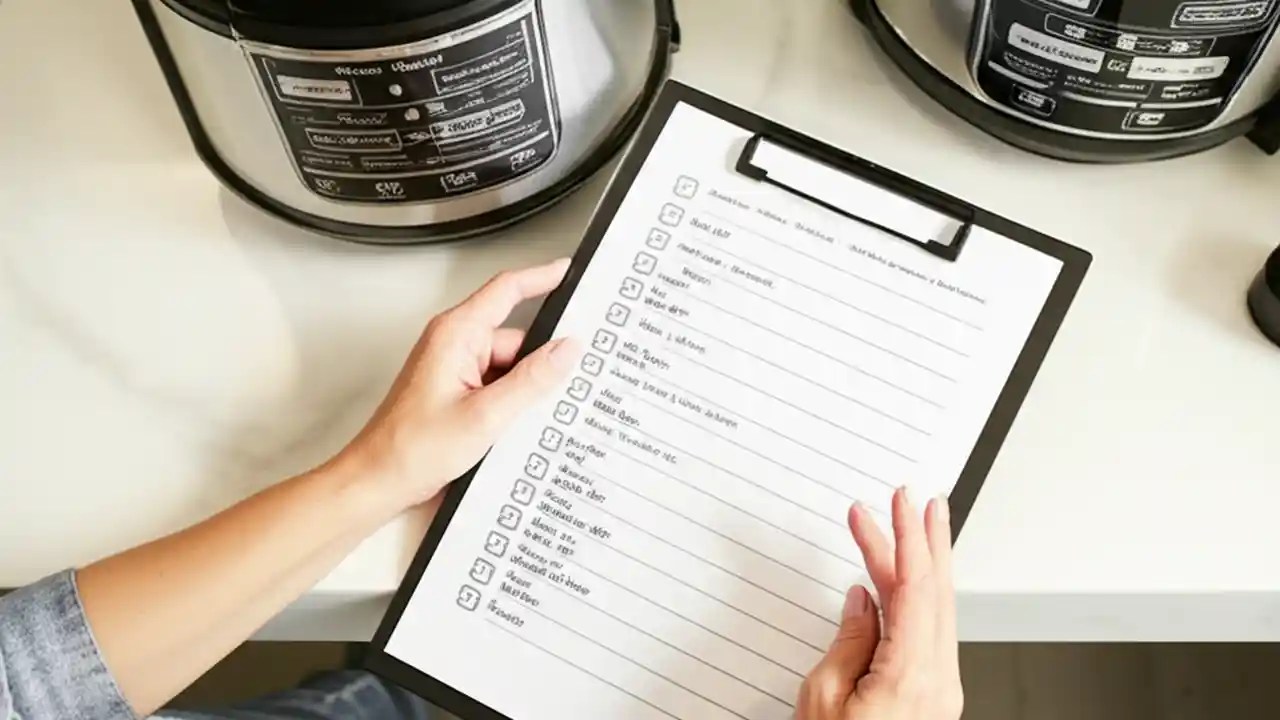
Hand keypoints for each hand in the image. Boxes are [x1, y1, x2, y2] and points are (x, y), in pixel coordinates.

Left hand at [334, 259, 579, 511]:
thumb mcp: (486, 416)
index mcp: (456, 334)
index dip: (543, 277)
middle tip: (566, 380)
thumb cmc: (411, 449)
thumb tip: (567, 350)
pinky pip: (498, 386)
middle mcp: (455, 345)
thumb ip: (532, 380)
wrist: (378, 482)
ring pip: (510, 367)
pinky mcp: (458, 392)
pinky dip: (512, 402)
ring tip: (523, 419)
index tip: (572, 273)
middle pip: (516, 338)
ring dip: (525, 388)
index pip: (507, 290)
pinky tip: (515, 426)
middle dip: (542, 360)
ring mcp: (456, 369)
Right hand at [798, 489, 962, 719]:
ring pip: (935, 611)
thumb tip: (865, 600)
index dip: (907, 538)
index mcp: (913, 675)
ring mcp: (938, 691)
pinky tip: (893, 586)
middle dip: (925, 540)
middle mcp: (937, 681)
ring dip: (920, 565)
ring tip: (906, 527)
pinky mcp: (930, 700)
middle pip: (936, 593)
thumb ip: (850, 641)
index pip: (917, 587)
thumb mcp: (824, 698)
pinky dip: (913, 600)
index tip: (898, 503)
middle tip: (915, 500)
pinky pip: (927, 634)